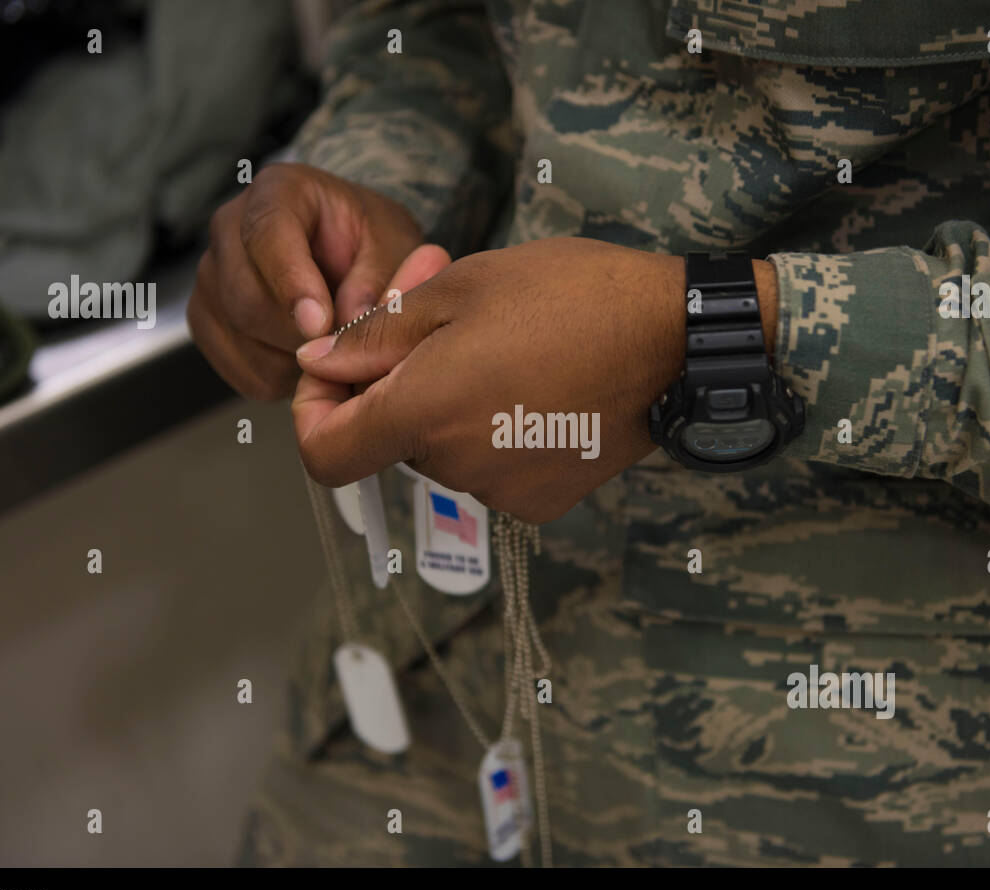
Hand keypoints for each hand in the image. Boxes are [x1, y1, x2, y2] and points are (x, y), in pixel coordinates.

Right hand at [186, 162, 424, 399]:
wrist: (348, 253)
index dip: (292, 285)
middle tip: (344, 348)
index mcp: (279, 191)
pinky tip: (306, 361)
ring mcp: (210, 274)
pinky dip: (277, 377)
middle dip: (298, 334)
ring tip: (331, 348)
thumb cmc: (370, 242)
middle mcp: (230, 226)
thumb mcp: (394, 247)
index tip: (321, 325)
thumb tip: (349, 320)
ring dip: (291, 358)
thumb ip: (377, 280)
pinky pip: (235, 365)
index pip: (268, 235)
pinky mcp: (205, 318)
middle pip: (244, 296)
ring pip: (237, 335)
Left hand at [291, 237, 685, 522]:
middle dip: (399, 377)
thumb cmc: (572, 298)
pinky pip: (490, 466)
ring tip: (498, 338)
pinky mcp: (544, 500)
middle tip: (435, 307)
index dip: (313, 412)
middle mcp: (457, 468)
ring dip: (449, 398)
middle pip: (392, 438)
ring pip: (442, 449)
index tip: (334, 371)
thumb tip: (318, 362)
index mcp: (424, 414)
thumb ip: (376, 336)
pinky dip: (492, 427)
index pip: (325, 454)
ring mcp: (503, 492)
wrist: (676, 341)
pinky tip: (533, 380)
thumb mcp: (461, 288)